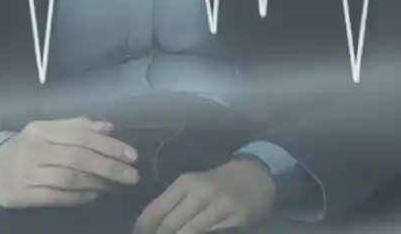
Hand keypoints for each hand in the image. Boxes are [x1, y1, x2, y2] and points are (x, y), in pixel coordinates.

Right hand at [0, 116, 139, 208]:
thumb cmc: (24, 148)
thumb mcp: (47, 130)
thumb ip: (78, 126)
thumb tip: (110, 127)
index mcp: (41, 130)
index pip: (81, 136)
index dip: (109, 146)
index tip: (131, 155)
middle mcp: (34, 150)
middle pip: (78, 158)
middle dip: (110, 167)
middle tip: (132, 174)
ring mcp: (27, 174)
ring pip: (70, 179)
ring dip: (98, 183)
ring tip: (116, 185)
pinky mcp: (22, 196)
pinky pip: (57, 197)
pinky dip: (80, 197)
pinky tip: (95, 195)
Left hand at [133, 158, 274, 232]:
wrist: (257, 173)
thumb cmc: (220, 181)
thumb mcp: (195, 184)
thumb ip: (174, 204)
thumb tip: (150, 228)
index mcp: (185, 182)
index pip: (154, 212)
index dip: (143, 230)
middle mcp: (201, 192)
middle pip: (168, 226)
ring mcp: (219, 205)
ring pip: (188, 232)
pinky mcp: (236, 217)